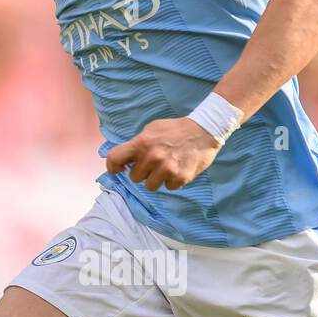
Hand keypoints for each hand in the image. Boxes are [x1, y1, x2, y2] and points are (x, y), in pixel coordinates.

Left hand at [104, 117, 220, 191]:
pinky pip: (168, 187)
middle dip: (142, 172)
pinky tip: (178, 169)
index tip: (119, 169)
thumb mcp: (152, 129)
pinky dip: (172, 181)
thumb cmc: (175, 129)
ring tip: (166, 167)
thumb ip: (137, 144)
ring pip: (150, 186)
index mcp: (142, 143)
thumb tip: (124, 159)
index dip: (113, 167)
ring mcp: (167, 169)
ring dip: (157, 179)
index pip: (114, 158)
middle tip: (154, 163)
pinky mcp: (180, 177)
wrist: (204, 130)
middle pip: (134, 178)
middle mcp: (152, 157)